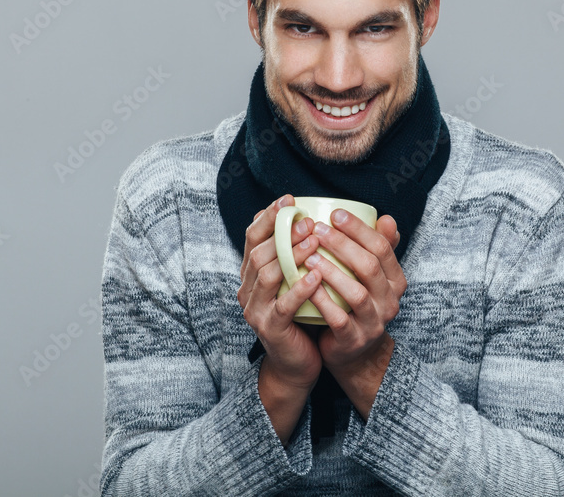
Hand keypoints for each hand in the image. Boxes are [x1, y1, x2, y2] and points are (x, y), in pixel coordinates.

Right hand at [237, 194, 325, 391]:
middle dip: (282, 233)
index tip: (289, 199)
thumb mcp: (300, 279)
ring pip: (267, 275)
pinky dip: (299, 289)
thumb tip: (314, 216)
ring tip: (314, 241)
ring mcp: (256, 310)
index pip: (253, 237)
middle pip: (258, 252)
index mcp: (252, 273)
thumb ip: (302, 253)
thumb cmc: (303, 315)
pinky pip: (283, 306)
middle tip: (307, 220)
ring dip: (291, 255)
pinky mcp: (270, 329)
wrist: (297, 363)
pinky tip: (316, 276)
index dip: (268, 216)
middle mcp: (247, 289)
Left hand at [304, 210, 404, 374]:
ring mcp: (373, 323)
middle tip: (316, 229)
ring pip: (356, 293)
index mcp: (395, 280)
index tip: (335, 213)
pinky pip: (339, 319)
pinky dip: (322, 301)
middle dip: (342, 245)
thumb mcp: (369, 276)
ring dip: (332, 272)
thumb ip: (377, 248)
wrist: (350, 351)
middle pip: (369, 267)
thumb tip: (387, 218)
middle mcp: (390, 301)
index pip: (382, 247)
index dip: (359, 229)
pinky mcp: (354, 340)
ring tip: (308, 256)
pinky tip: (306, 285)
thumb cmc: (354, 304)